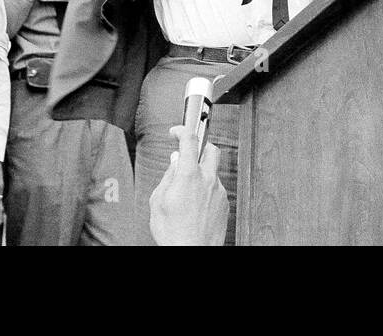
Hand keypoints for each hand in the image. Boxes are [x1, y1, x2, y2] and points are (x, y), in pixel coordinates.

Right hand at [149, 123, 228, 245]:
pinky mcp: (224, 204)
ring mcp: (218, 192)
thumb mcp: (158, 201)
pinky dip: (207, 190)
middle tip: (188, 155)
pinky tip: (195, 204)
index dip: (182, 130)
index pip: (190, 140)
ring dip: (202, 173)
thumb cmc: (174, 233)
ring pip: (213, 171)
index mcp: (189, 175)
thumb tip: (174, 163)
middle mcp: (208, 180)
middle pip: (211, 149)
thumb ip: (168, 177)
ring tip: (187, 191)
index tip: (176, 131)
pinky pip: (216, 188)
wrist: (192, 252)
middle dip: (200, 147)